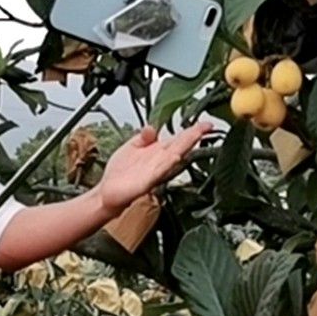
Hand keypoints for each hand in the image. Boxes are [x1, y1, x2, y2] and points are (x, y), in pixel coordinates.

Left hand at [97, 118, 212, 214]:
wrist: (108, 192)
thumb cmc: (121, 173)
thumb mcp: (132, 147)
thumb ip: (144, 137)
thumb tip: (151, 126)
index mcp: (158, 152)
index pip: (178, 139)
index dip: (192, 130)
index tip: (206, 124)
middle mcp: (160, 161)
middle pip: (180, 146)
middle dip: (194, 136)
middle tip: (208, 127)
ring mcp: (155, 171)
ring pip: (174, 157)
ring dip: (185, 147)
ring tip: (197, 135)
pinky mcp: (147, 181)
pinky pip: (159, 171)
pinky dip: (167, 163)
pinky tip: (175, 156)